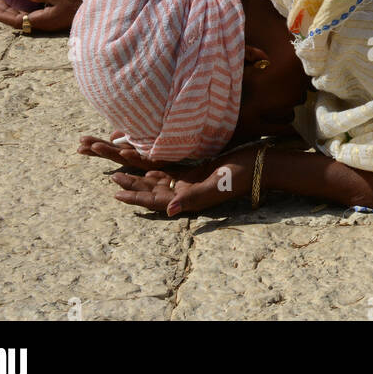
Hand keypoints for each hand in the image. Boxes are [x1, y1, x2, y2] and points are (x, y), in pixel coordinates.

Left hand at [0, 0, 81, 32]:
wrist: (96, 11)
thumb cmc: (78, 2)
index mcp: (43, 20)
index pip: (17, 21)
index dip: (3, 15)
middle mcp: (44, 24)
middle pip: (20, 21)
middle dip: (6, 12)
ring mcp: (49, 22)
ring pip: (26, 19)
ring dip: (14, 11)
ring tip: (4, 3)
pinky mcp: (54, 18)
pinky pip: (33, 16)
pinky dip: (23, 11)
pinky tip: (23, 4)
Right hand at [78, 132, 183, 172]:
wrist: (204, 150)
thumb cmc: (181, 141)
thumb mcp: (154, 134)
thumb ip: (133, 137)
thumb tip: (113, 136)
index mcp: (143, 153)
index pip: (115, 150)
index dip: (99, 148)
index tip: (80, 144)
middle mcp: (147, 159)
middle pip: (118, 155)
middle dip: (100, 150)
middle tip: (80, 146)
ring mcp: (156, 160)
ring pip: (131, 158)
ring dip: (113, 153)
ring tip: (96, 147)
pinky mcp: (168, 161)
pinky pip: (150, 159)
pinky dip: (136, 156)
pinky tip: (123, 152)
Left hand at [110, 151, 255, 216]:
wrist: (261, 165)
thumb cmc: (242, 175)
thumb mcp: (217, 186)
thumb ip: (193, 198)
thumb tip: (168, 209)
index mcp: (189, 198)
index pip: (155, 199)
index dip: (136, 196)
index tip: (116, 193)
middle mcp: (185, 192)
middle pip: (151, 188)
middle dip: (129, 182)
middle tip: (111, 177)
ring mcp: (189, 182)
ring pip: (156, 179)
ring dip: (136, 175)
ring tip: (117, 172)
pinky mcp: (195, 172)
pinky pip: (169, 170)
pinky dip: (154, 167)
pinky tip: (143, 164)